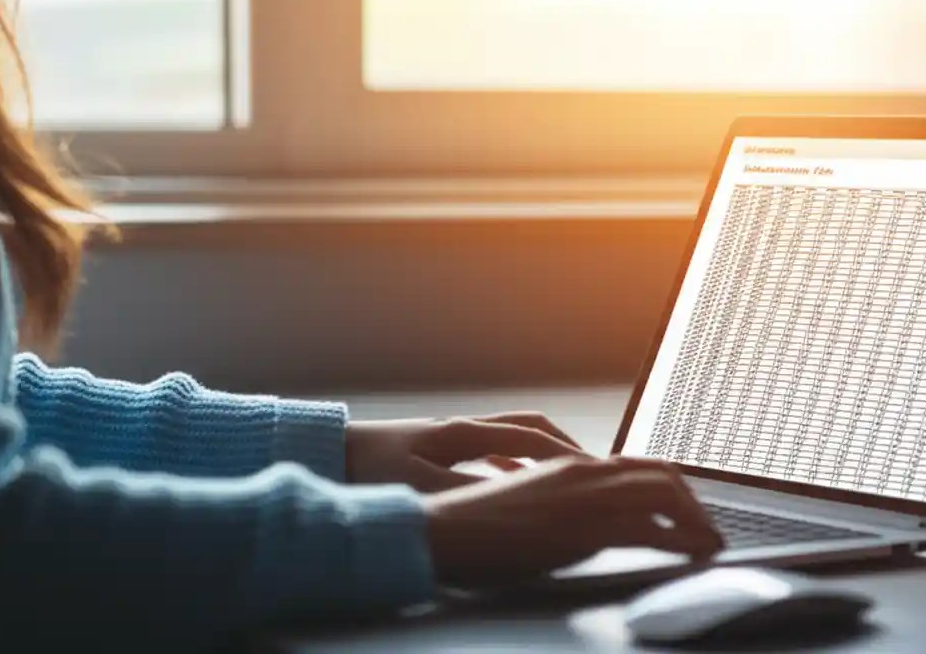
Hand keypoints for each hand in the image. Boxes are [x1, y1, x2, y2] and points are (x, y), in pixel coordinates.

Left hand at [345, 412, 581, 490]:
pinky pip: (492, 452)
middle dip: (563, 446)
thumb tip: (512, 497)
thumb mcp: (419, 485)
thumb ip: (469, 491)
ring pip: (512, 439)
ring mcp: (452, 437)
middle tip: (592, 467)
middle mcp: (463, 428)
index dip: (566, 455)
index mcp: (464, 433)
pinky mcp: (440, 449)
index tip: (594, 470)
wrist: (332, 453)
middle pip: (529, 428)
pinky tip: (516, 482)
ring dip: (542, 454)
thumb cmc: (369, 469)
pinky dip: (515, 464)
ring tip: (565, 475)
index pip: (531, 438)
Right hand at [423, 456, 723, 588]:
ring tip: (707, 545)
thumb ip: (570, 507)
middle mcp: (586, 473)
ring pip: (664, 494)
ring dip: (695, 521)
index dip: (675, 489)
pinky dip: (680, 541)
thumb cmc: (480, 526)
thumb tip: (597, 524)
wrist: (446, 530)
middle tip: (705, 532)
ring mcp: (586, 497)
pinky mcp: (583, 528)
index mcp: (574, 466)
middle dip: (693, 505)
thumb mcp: (534, 504)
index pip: (641, 466)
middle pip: (662, 475)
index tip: (689, 513)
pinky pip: (648, 530)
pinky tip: (691, 555)